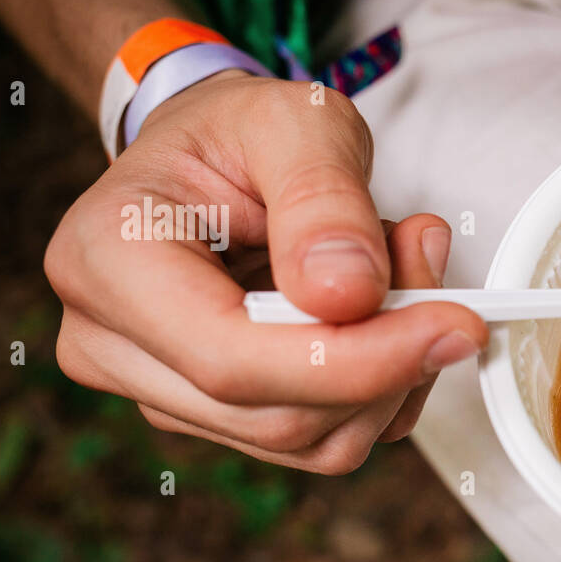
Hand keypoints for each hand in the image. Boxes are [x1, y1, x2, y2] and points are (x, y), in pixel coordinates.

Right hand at [44, 70, 486, 472]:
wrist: (213, 157)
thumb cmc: (235, 134)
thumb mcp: (289, 121)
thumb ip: (323, 197)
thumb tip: (350, 295)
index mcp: (108, 263)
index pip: (231, 361)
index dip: (356, 360)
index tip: (452, 323)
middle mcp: (117, 348)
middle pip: (279, 416)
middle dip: (387, 355)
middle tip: (428, 259)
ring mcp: (169, 395)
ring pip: (314, 440)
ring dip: (392, 369)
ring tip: (396, 264)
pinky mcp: (225, 418)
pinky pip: (329, 438)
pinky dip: (384, 385)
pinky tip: (383, 313)